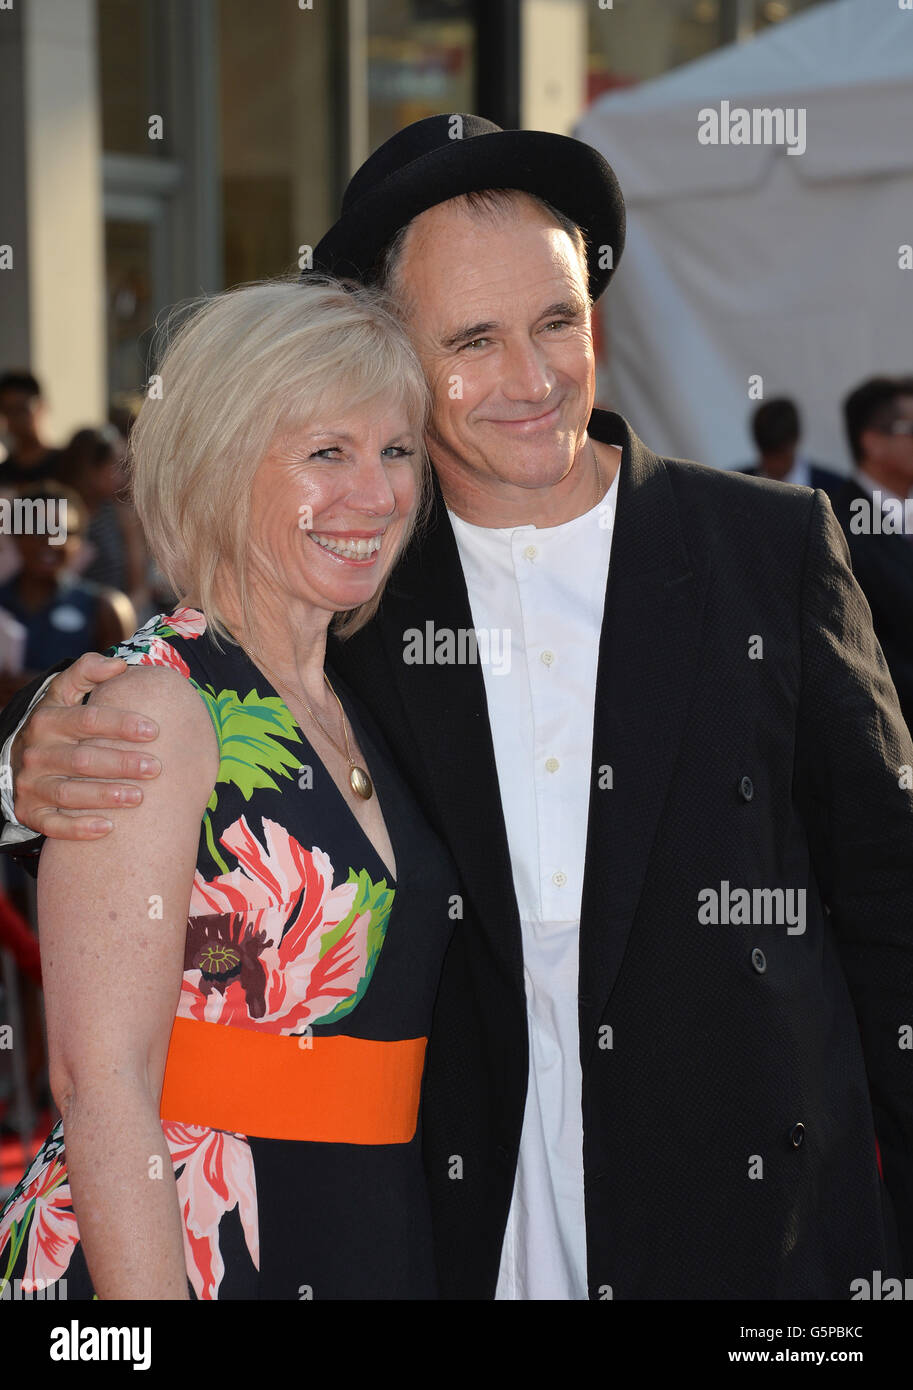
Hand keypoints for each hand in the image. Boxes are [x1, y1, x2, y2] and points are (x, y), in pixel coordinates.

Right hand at [12, 652, 161, 839]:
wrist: (19, 758)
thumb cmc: (59, 723)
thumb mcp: (64, 693)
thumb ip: (87, 671)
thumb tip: (119, 664)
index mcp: (48, 720)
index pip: (87, 720)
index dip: (121, 724)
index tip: (154, 730)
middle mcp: (37, 752)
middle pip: (82, 759)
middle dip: (121, 764)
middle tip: (156, 767)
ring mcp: (31, 784)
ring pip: (69, 794)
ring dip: (106, 796)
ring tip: (139, 797)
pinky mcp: (30, 812)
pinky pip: (52, 825)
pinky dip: (78, 828)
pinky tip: (108, 828)